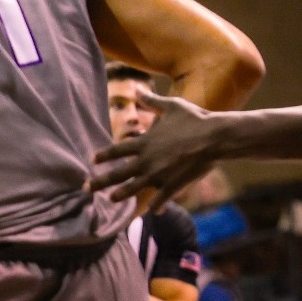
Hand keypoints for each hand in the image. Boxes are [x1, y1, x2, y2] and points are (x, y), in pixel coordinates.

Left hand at [88, 91, 225, 211]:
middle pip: (117, 173)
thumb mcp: (172, 105)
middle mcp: (146, 160)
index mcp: (144, 142)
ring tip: (111, 199)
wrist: (215, 137)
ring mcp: (158, 175)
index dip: (104, 155)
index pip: (117, 150)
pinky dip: (156, 206)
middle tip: (87, 187)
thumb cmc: (194, 119)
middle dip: (100, 181)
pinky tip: (153, 212)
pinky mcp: (172, 185)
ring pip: (133, 188)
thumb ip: (152, 101)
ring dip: (120, 195)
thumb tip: (137, 88)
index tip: (92, 159)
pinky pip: (160, 199)